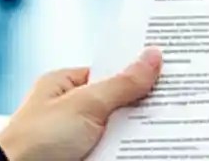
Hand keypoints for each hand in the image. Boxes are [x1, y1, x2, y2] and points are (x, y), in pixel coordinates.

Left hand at [0, 47, 161, 160]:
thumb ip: (122, 83)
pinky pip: (113, 150)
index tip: (166, 69)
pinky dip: (128, 150)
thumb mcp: (86, 104)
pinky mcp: (83, 157)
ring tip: (169, 124)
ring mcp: (75, 137)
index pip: (108, 72)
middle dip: (141, 105)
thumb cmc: (35, 140)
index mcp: (63, 85)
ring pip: (118, 130)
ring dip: (136, 131)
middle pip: (117, 102)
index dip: (135, 70)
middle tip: (173, 99)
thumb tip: (151, 58)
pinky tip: (150, 146)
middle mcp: (68, 110)